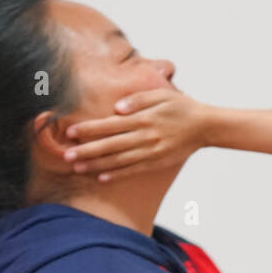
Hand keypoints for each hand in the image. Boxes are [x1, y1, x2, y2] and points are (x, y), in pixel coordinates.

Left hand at [64, 87, 209, 181]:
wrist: (205, 126)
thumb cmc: (181, 107)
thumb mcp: (162, 94)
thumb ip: (138, 99)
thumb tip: (116, 108)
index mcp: (143, 118)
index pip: (110, 125)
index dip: (89, 129)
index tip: (71, 133)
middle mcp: (145, 136)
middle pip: (110, 145)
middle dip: (86, 150)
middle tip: (66, 156)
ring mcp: (151, 152)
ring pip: (118, 160)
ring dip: (96, 165)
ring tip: (78, 168)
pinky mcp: (157, 162)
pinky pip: (133, 170)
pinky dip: (117, 174)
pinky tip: (101, 178)